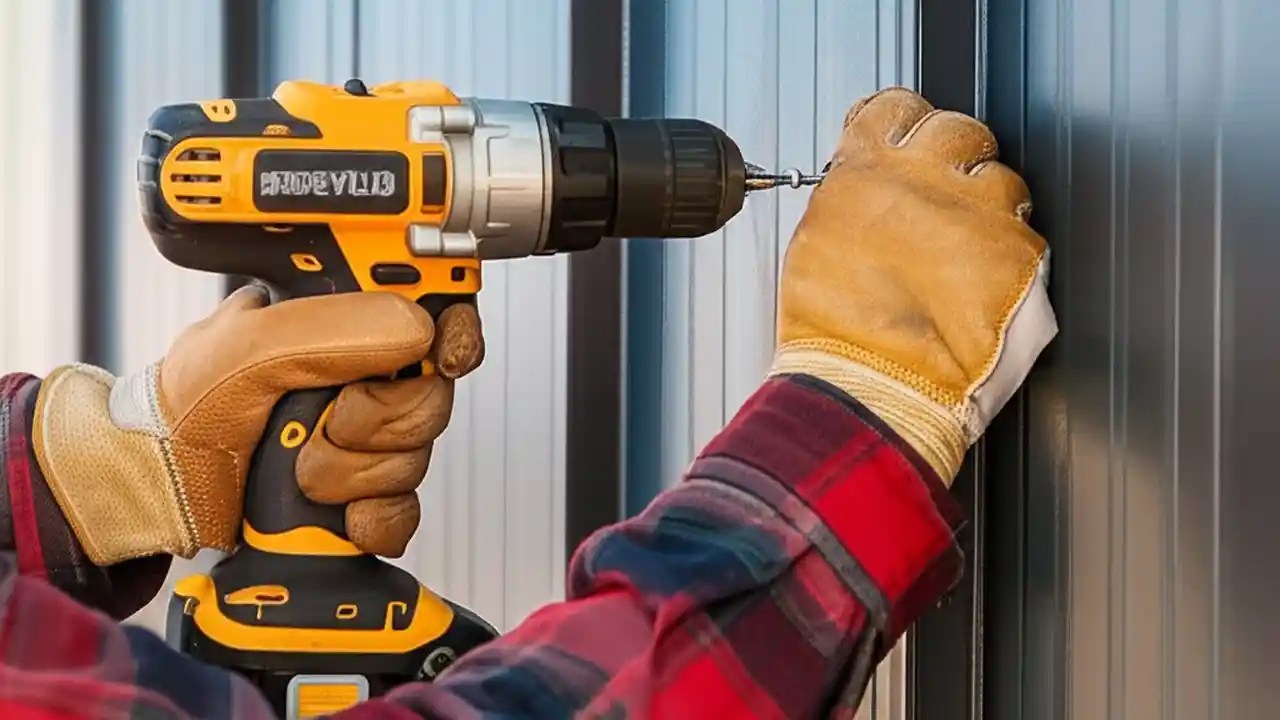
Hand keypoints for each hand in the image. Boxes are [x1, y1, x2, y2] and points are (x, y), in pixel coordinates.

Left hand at [31, 285, 483, 563]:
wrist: (160, 489)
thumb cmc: (185, 407)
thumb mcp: (249, 345)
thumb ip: (333, 328)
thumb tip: (414, 329)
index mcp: (343, 326)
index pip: (433, 316)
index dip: (453, 336)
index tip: (444, 356)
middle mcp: (361, 379)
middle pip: (432, 397)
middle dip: (381, 421)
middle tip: (330, 420)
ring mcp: (364, 441)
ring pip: (418, 458)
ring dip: (359, 473)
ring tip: (303, 468)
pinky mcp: (361, 496)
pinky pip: (406, 511)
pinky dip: (373, 519)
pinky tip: (338, 514)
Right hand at [771, 87, 1056, 483]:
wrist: (872, 388)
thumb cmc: (835, 330)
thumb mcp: (816, 241)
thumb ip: (852, 196)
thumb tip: (872, 182)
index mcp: (866, 170)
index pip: (898, 109)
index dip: (907, 127)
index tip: (910, 144)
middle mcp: (924, 178)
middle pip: (960, 133)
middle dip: (956, 162)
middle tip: (945, 205)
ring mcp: (977, 212)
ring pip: (1002, 182)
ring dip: (988, 211)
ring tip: (962, 258)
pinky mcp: (1017, 253)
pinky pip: (1025, 238)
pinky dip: (1008, 260)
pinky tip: (979, 289)